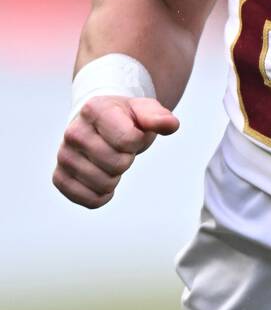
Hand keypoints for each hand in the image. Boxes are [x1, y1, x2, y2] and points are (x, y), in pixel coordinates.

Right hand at [52, 95, 179, 208]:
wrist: (98, 122)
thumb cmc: (124, 117)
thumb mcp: (144, 109)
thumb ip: (158, 117)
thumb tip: (171, 125)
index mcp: (94, 110)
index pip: (128, 140)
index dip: (139, 141)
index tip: (133, 133)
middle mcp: (73, 132)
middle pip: (117, 165)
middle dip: (127, 159)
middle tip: (121, 149)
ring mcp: (64, 156)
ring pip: (104, 185)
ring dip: (115, 177)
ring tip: (110, 160)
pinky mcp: (60, 178)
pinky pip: (89, 200)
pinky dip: (102, 195)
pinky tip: (102, 179)